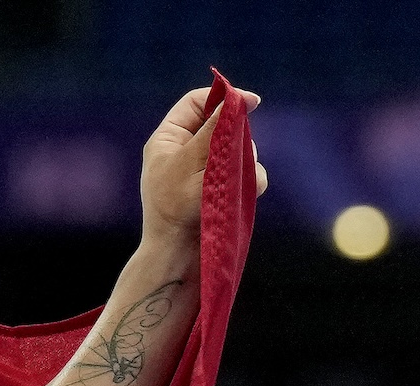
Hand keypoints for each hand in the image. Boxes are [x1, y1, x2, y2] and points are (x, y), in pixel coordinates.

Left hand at [138, 85, 267, 242]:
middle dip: (237, 136)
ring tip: (229, 183)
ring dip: (244, 161)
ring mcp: (208, 170)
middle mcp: (187, 151)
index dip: (223, 98)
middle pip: (225, 123)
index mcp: (169, 139)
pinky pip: (249, 173)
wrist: (178, 253)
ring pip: (241, 148)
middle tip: (235, 152)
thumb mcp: (192, 160)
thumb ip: (214, 128)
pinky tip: (240, 194)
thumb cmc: (176, 207)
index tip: (251, 102)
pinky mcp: (224, 187)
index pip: (196, 103)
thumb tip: (233, 99)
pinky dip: (250, 181)